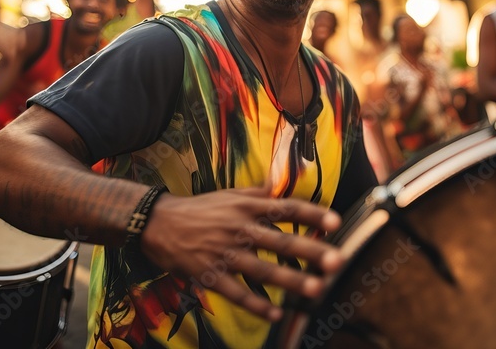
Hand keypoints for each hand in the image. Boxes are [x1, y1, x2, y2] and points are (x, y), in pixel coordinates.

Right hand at [140, 187, 343, 320]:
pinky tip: (277, 313)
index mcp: (246, 207)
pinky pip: (237, 293)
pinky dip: (257, 305)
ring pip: (263, 270)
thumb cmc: (199, 208)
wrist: (158, 224)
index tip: (337, 222)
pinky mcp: (210, 275)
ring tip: (316, 289)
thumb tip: (282, 182)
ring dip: (291, 280)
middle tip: (338, 261)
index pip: (286, 208)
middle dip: (311, 251)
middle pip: (281, 240)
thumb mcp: (229, 194)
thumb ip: (258, 192)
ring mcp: (225, 254)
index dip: (312, 215)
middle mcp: (239, 229)